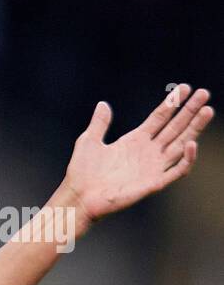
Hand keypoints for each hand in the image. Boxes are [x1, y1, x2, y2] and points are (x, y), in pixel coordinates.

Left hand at [60, 84, 212, 225]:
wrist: (78, 197)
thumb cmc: (82, 173)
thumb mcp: (88, 141)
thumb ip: (99, 123)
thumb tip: (103, 104)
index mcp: (135, 140)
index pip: (160, 118)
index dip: (172, 103)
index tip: (184, 88)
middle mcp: (148, 152)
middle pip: (175, 127)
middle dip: (190, 111)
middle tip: (204, 93)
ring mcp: (152, 167)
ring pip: (181, 144)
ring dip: (195, 128)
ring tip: (207, 110)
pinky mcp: (154, 183)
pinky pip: (176, 170)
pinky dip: (187, 159)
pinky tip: (191, 143)